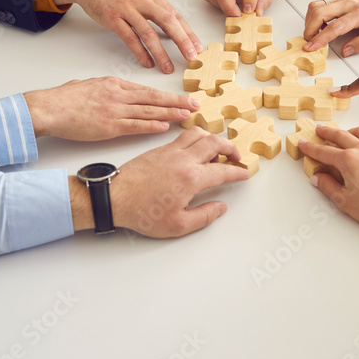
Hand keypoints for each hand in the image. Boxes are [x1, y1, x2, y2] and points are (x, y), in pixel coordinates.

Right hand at [24, 77, 201, 140]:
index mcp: (114, 84)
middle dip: (176, 102)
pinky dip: (151, 127)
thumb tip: (116, 92)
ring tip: (187, 116)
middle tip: (195, 104)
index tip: (181, 98)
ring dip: (170, 114)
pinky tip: (164, 127)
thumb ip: (106, 89)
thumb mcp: (89, 85)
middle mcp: (118, 95)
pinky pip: (134, 126)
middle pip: (153, 99)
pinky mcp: (107, 126)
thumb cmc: (63, 99)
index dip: (166, 96)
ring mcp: (114, 110)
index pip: (146, 91)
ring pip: (149, 112)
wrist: (47, 108)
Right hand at [50, 0, 202, 73]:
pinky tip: (147, 62)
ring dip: (161, 53)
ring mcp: (128, 10)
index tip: (197, 47)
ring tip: (168, 67)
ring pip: (149, 34)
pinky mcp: (114, 19)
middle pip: (168, 23)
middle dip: (182, 41)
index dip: (188, 33)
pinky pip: (130, 38)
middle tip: (191, 57)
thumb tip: (174, 27)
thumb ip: (156, 9)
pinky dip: (140, 52)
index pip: (176, 16)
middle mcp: (143, 2)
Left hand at [72, 128, 248, 236]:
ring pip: (199, 133)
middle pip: (215, 143)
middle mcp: (183, 160)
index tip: (244, 173)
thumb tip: (221, 207)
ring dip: (213, 138)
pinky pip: (183, 135)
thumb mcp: (177, 225)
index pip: (223, 170)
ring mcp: (170, 151)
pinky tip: (195, 147)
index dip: (238, 172)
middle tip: (237, 157)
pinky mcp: (159, 149)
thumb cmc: (141, 212)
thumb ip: (204, 216)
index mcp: (191, 178)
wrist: (114, 197)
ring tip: (217, 150)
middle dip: (231, 148)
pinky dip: (196, 137)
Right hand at [299, 125, 358, 253]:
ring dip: (348, 131)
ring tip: (343, 134)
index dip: (310, 147)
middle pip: (340, 135)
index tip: (303, 143)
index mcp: (349, 161)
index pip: (324, 151)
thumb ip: (328, 186)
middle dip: (327, 132)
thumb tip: (317, 178)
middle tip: (319, 130)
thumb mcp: (345, 201)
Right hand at [302, 0, 358, 55]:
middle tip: (309, 43)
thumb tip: (346, 51)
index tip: (310, 47)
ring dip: (310, 21)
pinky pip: (319, 4)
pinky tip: (318, 26)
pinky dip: (313, 15)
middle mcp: (348, 4)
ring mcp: (341, 0)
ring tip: (313, 35)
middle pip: (319, 12)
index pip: (334, 26)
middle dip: (309, 29)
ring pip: (316, 6)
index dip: (320, 38)